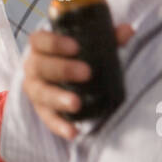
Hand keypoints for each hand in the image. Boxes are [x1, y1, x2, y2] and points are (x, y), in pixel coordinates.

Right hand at [23, 24, 133, 140]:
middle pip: (41, 66)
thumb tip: (128, 30)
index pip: (39, 40)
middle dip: (63, 69)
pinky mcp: (41, 110)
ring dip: (58, 98)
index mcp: (40, 47)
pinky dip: (59, 126)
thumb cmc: (73, 56)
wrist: (56, 77)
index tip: (76, 46)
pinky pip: (48, 119)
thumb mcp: (87, 45)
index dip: (55, 43)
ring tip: (77, 104)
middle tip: (86, 72)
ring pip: (41, 93)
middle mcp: (33, 67)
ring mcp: (35, 90)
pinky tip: (73, 131)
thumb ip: (106, 38)